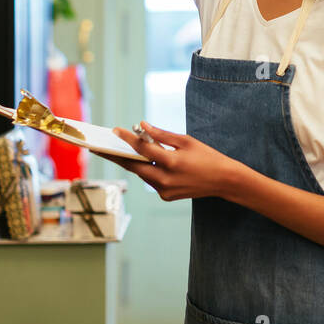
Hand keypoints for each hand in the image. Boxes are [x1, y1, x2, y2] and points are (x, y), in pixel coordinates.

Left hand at [105, 121, 239, 201]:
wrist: (223, 181)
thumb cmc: (206, 156)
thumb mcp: (186, 141)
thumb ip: (161, 134)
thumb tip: (141, 126)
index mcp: (172, 162)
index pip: (143, 148)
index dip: (128, 138)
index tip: (115, 130)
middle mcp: (165, 179)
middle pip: (133, 166)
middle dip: (115, 156)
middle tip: (99, 148)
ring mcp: (164, 191)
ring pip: (141, 174)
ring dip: (132, 162)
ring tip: (118, 152)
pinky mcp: (165, 196)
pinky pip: (151, 181)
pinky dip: (148, 170)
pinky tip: (147, 162)